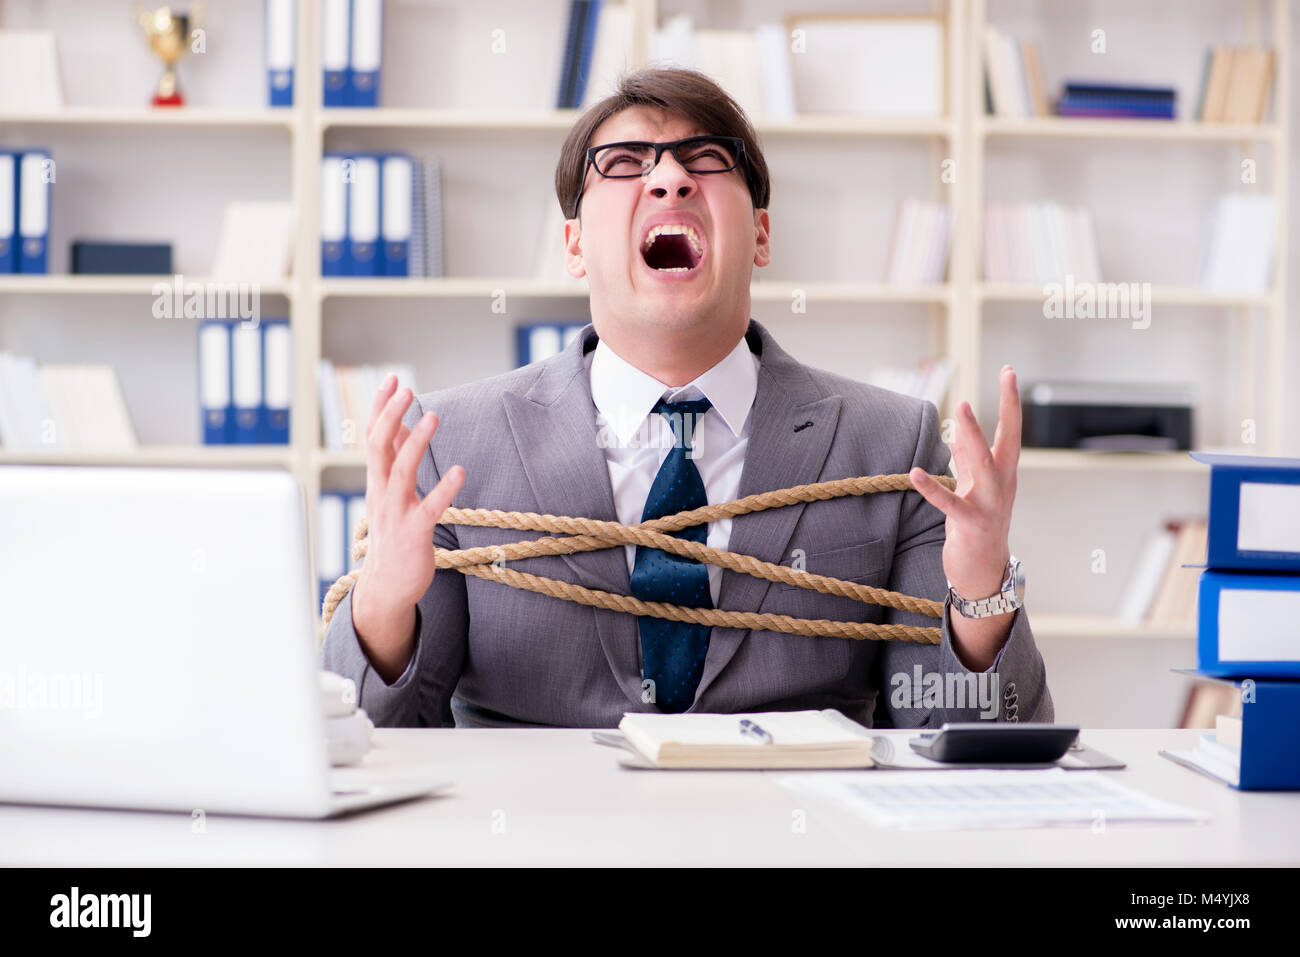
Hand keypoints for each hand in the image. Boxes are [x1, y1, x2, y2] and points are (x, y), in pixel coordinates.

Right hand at [351, 375, 464, 675]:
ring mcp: (396, 513)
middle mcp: (380, 493)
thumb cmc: (394, 534)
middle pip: (379, 447)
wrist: (388, 586)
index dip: (380, 407)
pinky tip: (459, 470)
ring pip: (401, 472)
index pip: (372, 436)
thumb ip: (397, 461)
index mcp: (375, 481)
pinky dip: (443, 489)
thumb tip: (405, 425)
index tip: (392, 379)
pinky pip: (429, 509)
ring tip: (433, 416)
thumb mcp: (391, 493)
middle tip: (407, 389)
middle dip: (390, 416)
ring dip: (416, 442)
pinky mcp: (414, 534)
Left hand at [909, 365, 1019, 601]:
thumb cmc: (978, 526)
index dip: (1010, 401)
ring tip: (962, 408)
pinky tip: (915, 473)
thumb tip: (957, 431)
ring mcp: (990, 505)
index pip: (1010, 431)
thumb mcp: (974, 488)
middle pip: (1009, 441)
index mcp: (1003, 473)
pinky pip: (950, 503)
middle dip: (1008, 408)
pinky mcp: (970, 525)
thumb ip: (967, 460)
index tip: (1009, 370)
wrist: (983, 572)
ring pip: (984, 465)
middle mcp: (1002, 485)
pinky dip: (932, 488)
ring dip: (973, 436)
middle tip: (1005, 376)